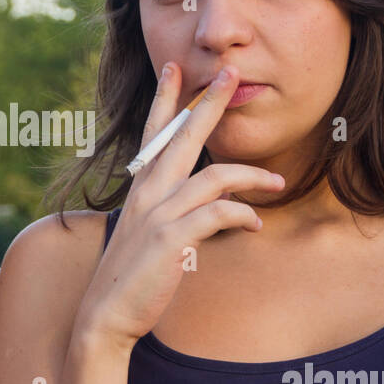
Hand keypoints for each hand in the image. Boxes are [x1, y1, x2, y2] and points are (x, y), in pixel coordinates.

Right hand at [73, 63, 284, 350]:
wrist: (106, 316)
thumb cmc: (131, 278)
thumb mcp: (148, 235)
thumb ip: (170, 213)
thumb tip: (209, 206)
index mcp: (141, 189)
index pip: (154, 134)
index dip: (165, 99)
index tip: (175, 67)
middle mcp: (147, 193)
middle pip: (183, 136)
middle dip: (208, 102)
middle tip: (230, 73)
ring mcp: (157, 214)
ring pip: (213, 176)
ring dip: (252, 176)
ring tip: (278, 183)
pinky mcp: (170, 239)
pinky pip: (217, 213)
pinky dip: (242, 214)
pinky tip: (255, 225)